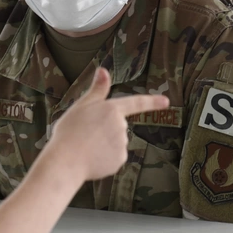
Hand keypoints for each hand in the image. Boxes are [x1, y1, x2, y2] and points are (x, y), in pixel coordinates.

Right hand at [47, 67, 169, 181]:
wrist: (66, 161)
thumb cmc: (70, 131)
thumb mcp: (81, 105)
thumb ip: (97, 90)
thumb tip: (103, 70)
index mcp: (112, 109)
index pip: (136, 103)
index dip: (152, 102)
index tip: (166, 101)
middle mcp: (121, 126)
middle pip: (116, 126)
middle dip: (104, 129)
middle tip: (85, 133)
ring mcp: (122, 144)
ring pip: (114, 142)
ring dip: (103, 144)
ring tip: (85, 147)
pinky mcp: (119, 161)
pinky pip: (113, 157)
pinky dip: (103, 159)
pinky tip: (90, 159)